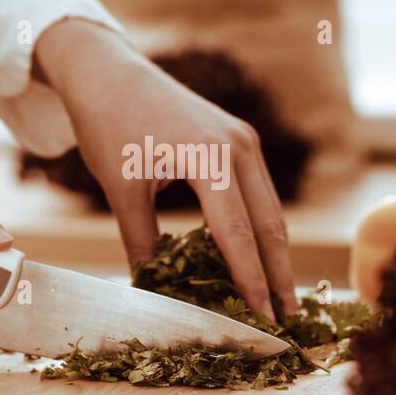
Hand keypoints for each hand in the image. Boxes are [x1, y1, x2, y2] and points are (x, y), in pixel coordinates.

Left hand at [34, 20, 296, 320]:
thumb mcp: (122, 189)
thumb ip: (142, 243)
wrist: (109, 73)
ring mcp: (244, 141)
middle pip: (270, 225)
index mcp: (211, 156)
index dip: (252, 282)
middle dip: (278, 276)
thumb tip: (154, 294)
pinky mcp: (239, 141)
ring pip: (270, 210)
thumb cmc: (110, 125)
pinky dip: (259, 229)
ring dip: (273, 255)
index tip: (262, 321)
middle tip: (286, 322)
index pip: (239, 234)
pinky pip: (257, 194)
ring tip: (278, 299)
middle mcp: (239, 146)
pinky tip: (257, 259)